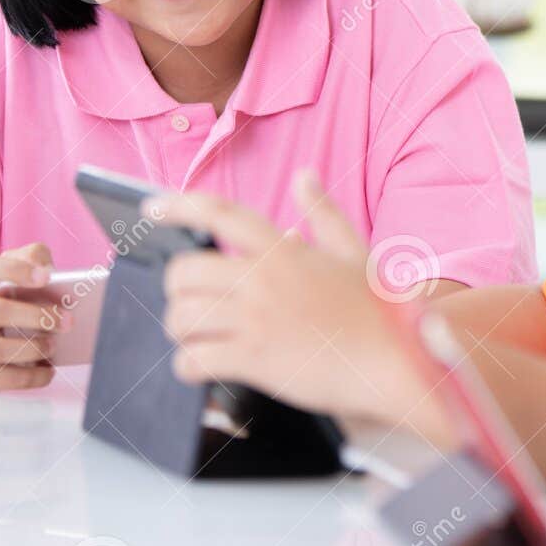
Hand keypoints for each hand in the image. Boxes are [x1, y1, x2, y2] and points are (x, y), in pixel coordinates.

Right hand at [0, 243, 64, 390]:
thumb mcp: (7, 274)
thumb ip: (31, 259)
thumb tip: (51, 269)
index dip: (16, 270)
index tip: (46, 277)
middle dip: (38, 316)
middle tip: (68, 321)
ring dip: (33, 349)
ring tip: (54, 345)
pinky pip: (5, 379)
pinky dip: (33, 376)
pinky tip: (50, 369)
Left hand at [147, 172, 428, 424]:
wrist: (397, 363)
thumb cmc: (380, 311)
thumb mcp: (355, 252)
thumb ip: (324, 213)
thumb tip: (304, 176)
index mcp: (284, 250)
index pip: (218, 213)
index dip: (178, 206)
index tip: (149, 210)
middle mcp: (264, 280)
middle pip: (184, 271)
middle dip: (176, 290)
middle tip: (188, 304)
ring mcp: (257, 321)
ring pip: (181, 318)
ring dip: (180, 330)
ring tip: (196, 338)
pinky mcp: (254, 361)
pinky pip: (192, 361)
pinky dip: (187, 367)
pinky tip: (200, 368)